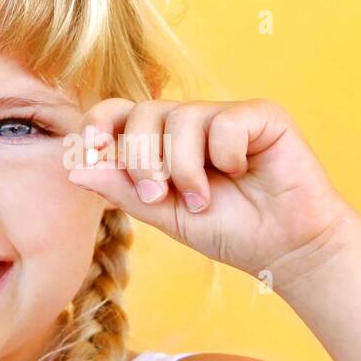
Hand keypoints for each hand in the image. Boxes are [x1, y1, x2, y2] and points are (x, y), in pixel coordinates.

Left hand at [66, 98, 357, 291]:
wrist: (286, 248)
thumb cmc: (230, 231)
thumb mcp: (166, 215)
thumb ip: (123, 190)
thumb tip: (74, 169)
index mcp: (164, 141)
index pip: (120, 113)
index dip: (101, 124)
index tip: (93, 150)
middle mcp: (192, 122)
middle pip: (143, 112)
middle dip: (142, 158)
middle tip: (160, 194)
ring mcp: (225, 115)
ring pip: (180, 118)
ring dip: (185, 169)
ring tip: (205, 198)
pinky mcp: (262, 115)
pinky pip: (223, 122)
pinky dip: (226, 156)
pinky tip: (243, 172)